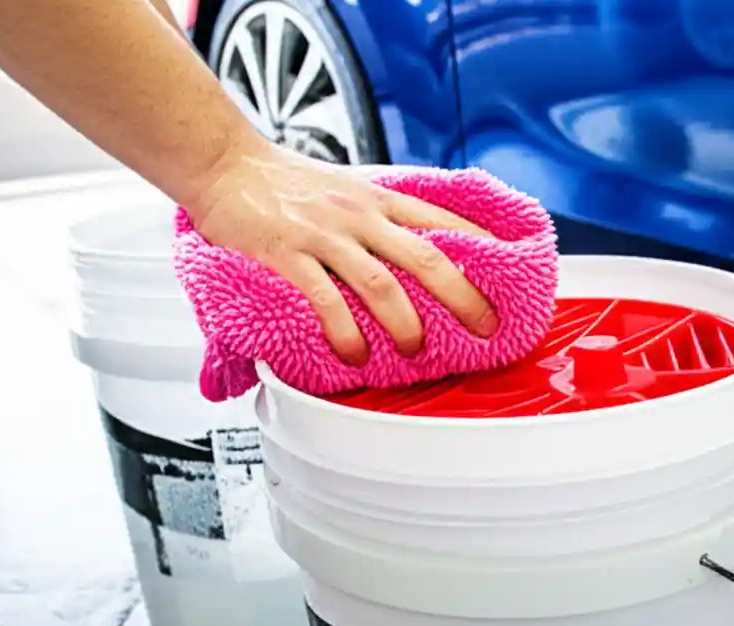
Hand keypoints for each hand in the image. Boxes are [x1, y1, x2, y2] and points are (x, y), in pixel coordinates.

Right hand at [183, 141, 497, 364]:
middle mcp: (360, 215)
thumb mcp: (348, 186)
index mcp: (379, 199)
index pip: (443, 221)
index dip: (481, 248)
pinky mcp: (287, 254)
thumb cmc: (286, 182)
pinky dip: (344, 330)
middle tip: (485, 328)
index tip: (509, 275)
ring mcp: (325, 234)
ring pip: (381, 284)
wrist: (224, 164)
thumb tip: (422, 244)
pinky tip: (353, 353)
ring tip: (416, 351)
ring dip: (405, 323)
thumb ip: (382, 213)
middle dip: (463, 297)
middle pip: (426, 258)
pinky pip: (324, 298)